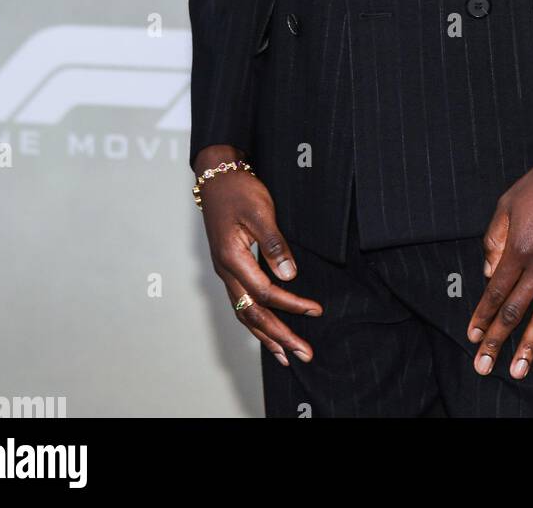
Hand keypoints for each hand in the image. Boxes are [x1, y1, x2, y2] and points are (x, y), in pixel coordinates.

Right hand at [195, 146, 322, 366]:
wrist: (217, 176)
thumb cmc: (238, 191)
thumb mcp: (260, 212)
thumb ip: (274, 244)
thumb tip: (289, 275)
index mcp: (232, 260)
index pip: (265, 292)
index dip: (291, 304)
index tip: (315, 311)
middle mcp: (226, 272)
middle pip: (253, 314)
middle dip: (279, 336)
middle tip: (304, 354)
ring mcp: (226, 272)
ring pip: (245, 314)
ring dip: (267, 336)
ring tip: (287, 355)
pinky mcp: (230, 268)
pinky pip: (242, 304)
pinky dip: (256, 322)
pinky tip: (267, 331)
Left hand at [466, 143, 532, 378]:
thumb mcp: (506, 205)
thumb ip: (494, 240)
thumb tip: (489, 273)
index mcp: (518, 249)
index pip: (496, 292)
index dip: (483, 316)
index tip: (473, 336)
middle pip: (515, 311)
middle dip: (498, 341)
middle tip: (485, 366)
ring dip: (529, 346)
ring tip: (518, 370)